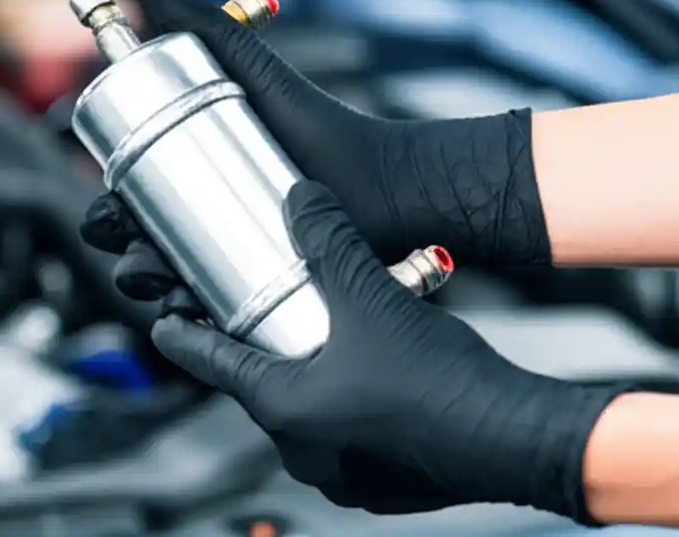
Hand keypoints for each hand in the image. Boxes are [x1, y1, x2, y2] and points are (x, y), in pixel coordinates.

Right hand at [81, 0, 549, 301]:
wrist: (390, 187)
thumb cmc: (328, 131)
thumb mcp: (262, 79)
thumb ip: (212, 31)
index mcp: (191, 174)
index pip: (129, 193)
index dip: (106, 204)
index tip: (107, 204)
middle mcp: (203, 219)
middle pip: (139, 242)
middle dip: (118, 251)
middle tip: (129, 249)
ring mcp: (229, 260)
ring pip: (167, 282)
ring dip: (143, 288)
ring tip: (155, 282)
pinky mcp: (257, 296)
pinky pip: (209, 315)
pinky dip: (185, 320)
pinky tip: (180, 318)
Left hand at [151, 180, 627, 519]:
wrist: (516, 440)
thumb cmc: (437, 379)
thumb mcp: (371, 295)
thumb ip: (329, 240)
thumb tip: (300, 195)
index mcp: (283, 408)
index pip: (213, 363)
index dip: (184, 335)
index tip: (161, 321)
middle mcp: (303, 450)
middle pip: (260, 388)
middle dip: (256, 351)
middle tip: (253, 314)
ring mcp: (343, 474)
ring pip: (306, 412)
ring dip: (306, 377)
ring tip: (318, 338)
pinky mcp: (381, 484)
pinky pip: (347, 437)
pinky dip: (346, 405)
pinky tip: (369, 377)